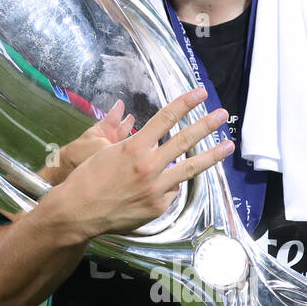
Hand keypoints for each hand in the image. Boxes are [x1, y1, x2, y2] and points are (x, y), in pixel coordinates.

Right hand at [57, 86, 232, 239]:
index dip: (185, 103)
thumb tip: (157, 147)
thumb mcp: (108, 152)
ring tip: (228, 145)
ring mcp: (156, 188)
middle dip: (206, 125)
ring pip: (190, 168)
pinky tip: (165, 186)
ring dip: (212, 155)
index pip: (165, 118)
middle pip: (185, 140)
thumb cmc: (88, 179)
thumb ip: (135, 147)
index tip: (200, 93)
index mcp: (135, 147)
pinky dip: (172, 185)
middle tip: (222, 114)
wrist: (78, 212)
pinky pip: (172, 191)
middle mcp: (149, 166)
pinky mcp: (158, 206)